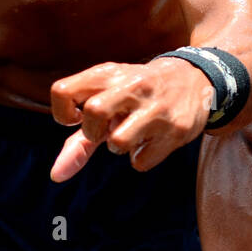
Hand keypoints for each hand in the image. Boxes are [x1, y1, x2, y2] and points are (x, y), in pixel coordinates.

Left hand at [48, 58, 214, 181]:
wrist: (195, 79)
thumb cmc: (138, 94)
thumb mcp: (109, 102)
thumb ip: (79, 140)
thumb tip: (56, 176)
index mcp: (109, 74)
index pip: (63, 91)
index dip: (63, 113)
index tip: (78, 119)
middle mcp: (132, 86)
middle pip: (93, 111)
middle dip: (93, 132)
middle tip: (104, 132)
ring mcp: (156, 108)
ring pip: (118, 142)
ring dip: (118, 148)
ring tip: (130, 136)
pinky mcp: (176, 129)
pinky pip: (141, 161)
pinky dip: (141, 158)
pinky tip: (151, 141)